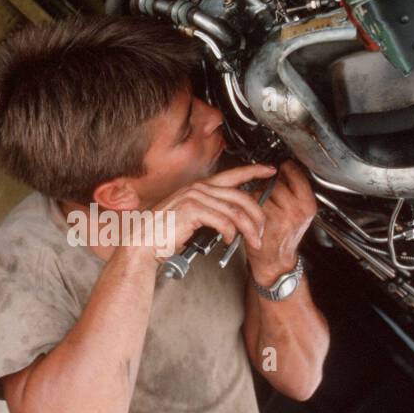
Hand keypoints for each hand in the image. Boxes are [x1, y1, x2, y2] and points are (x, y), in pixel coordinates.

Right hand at [139, 164, 277, 262]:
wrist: (144, 241)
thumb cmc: (164, 233)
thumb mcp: (191, 217)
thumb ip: (210, 212)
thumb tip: (232, 220)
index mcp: (199, 187)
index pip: (232, 175)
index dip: (253, 171)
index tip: (269, 171)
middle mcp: (198, 188)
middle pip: (241, 196)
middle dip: (257, 215)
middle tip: (262, 231)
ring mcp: (195, 197)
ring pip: (236, 211)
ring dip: (249, 229)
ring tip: (253, 241)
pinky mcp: (193, 210)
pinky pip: (224, 221)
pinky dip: (231, 233)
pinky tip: (229, 240)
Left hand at [245, 160, 316, 284]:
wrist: (276, 261)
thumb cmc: (284, 237)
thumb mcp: (299, 213)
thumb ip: (294, 192)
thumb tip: (282, 167)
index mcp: (308, 205)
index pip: (296, 174)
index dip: (286, 169)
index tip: (281, 168)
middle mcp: (296, 210)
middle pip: (277, 182)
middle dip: (270, 185)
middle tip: (270, 194)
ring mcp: (280, 216)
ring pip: (263, 191)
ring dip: (258, 194)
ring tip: (263, 205)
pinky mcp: (264, 222)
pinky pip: (253, 202)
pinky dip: (250, 204)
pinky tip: (254, 213)